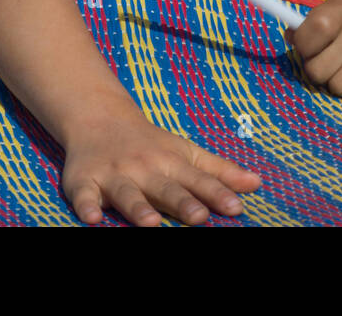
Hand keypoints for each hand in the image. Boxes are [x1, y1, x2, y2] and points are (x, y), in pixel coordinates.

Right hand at [61, 108, 260, 225]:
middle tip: (199, 218)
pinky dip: (86, 206)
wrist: (100, 117)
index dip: (217, 194)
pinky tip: (91, 218)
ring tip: (151, 224)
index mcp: (172, 163)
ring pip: (127, 194)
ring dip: (138, 208)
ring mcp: (115, 174)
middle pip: (166, 188)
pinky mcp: (84, 181)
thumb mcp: (188, 153)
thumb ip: (220, 171)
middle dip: (182, 203)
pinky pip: (84, 195)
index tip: (236, 208)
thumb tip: (257, 184)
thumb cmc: (152, 144)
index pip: (199, 180)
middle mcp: (145, 168)